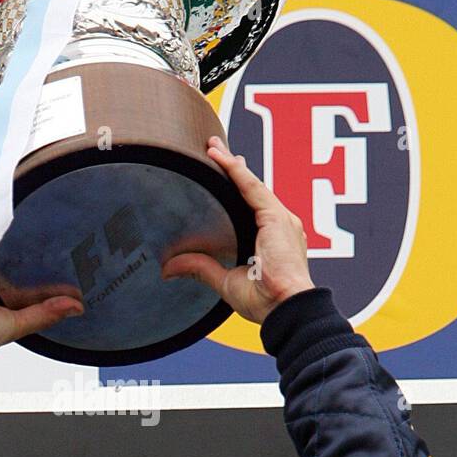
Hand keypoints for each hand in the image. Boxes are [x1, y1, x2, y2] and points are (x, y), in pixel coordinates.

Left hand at [161, 136, 314, 324]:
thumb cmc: (265, 302)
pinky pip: (253, 188)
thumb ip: (202, 268)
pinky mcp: (277, 218)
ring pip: (251, 184)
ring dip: (230, 164)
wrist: (285, 309)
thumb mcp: (226, 282)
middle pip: (253, 190)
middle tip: (215, 149)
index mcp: (273, 239)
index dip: (238, 187)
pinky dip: (236, 171)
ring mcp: (281, 220)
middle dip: (234, 168)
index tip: (225, 171)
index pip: (253, 206)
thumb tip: (171, 267)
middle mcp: (281, 225)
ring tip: (212, 146)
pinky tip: (221, 158)